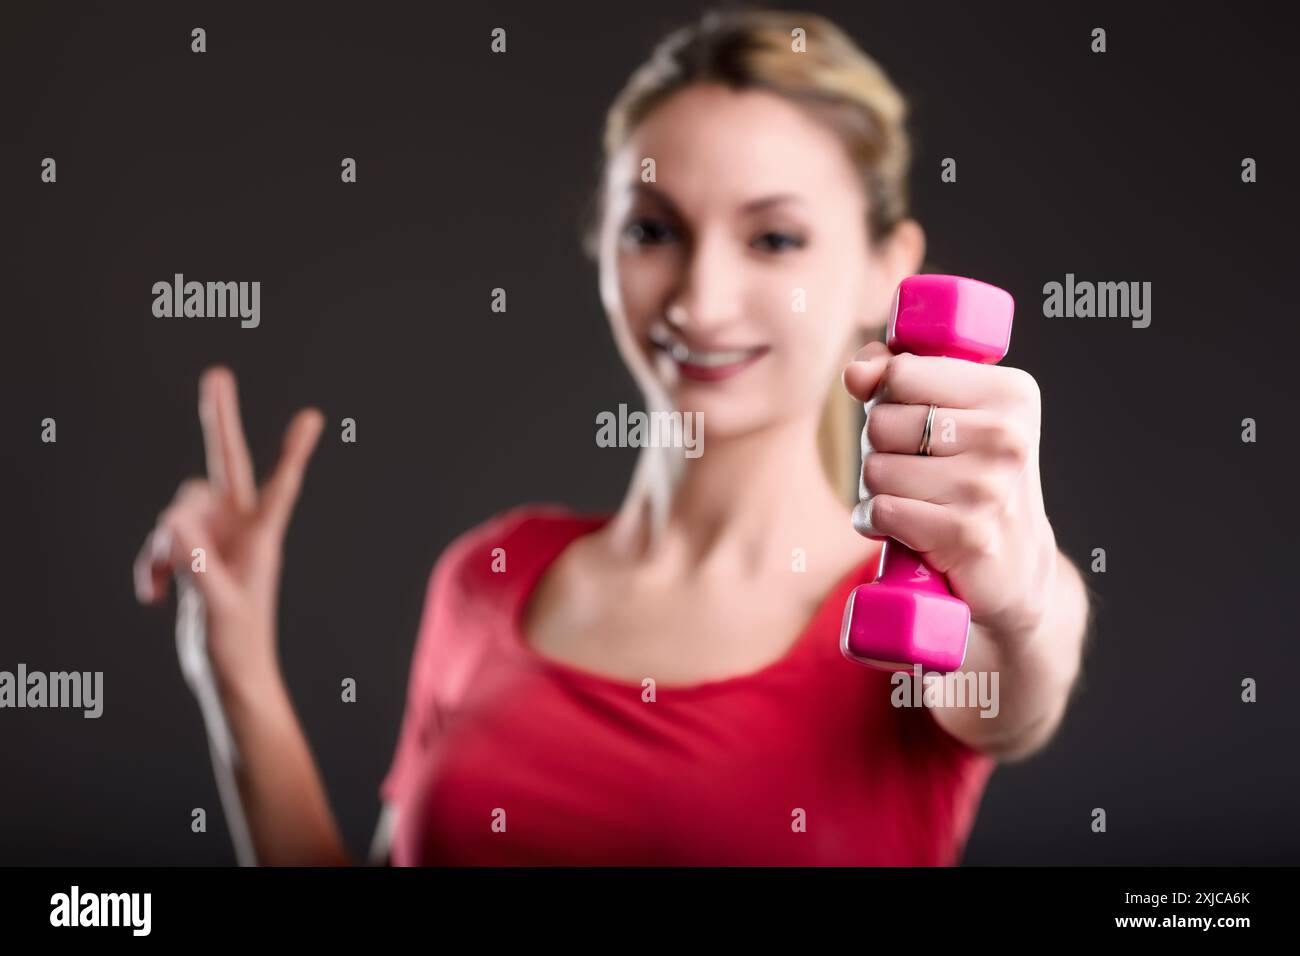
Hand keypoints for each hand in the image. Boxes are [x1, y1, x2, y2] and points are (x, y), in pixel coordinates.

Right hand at [133, 367, 324, 695]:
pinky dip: (151, 562)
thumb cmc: (237, 648)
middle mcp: (240, 530)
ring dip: (161, 545)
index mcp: (262, 541)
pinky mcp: (194, 552)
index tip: (312, 418)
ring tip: (164, 586)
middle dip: (219, 420)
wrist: (230, 676)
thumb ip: (196, 565)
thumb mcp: (216, 607)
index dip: (292, 453)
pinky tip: (153, 594)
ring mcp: (215, 538)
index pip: (281, 488)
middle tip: (217, 374)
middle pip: (225, 465)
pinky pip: (162, 537)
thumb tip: (173, 520)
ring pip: (177, 510)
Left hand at [841, 340, 1058, 643]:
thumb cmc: (968, 475)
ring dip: (875, 489)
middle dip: (879, 449)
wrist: (1014, 565)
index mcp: (1010, 393)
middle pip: (880, 423)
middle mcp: (1007, 436)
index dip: (887, 398)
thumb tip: (856, 375)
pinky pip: (880, 511)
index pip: (900, 372)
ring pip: (875, 469)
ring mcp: (989, 487)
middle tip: (913, 468)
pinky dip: (875, 521)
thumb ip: (895, 373)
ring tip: (911, 498)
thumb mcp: (947, 411)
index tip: (915, 420)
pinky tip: (903, 527)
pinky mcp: (965, 534)